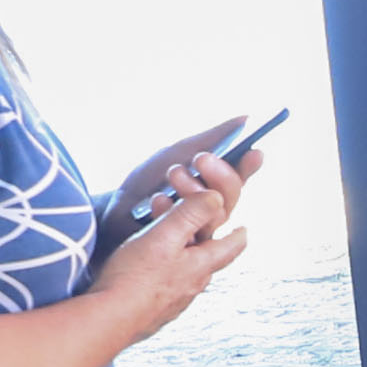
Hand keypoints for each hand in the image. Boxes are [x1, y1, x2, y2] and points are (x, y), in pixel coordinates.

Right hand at [92, 144, 250, 335]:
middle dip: (205, 241)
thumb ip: (190, 215)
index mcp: (200, 267)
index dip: (237, 236)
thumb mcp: (164, 236)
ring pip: (185, 274)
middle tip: (205, 231)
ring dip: (180, 254)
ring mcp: (173, 303)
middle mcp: (192, 287)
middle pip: (207, 260)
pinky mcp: (153, 312)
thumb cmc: (135, 277)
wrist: (108, 320)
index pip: (229, 248)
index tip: (244, 229)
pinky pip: (164, 287)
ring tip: (168, 242)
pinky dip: (162, 271)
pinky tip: (148, 271)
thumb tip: (217, 197)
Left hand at [93, 115, 251, 251]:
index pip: (239, 177)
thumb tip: (245, 120)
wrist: (112, 207)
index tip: (254, 151)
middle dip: (220, 175)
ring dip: (193, 190)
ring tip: (172, 173)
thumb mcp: (178, 152)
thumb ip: (211, 139)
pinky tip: (158, 199)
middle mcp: (210, 210)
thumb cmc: (146, 182)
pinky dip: (171, 211)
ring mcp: (197, 230)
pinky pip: (188, 233)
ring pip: (215, 216)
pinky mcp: (181, 247)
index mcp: (213, 187)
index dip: (249, 166)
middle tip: (201, 158)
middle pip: (231, 197)